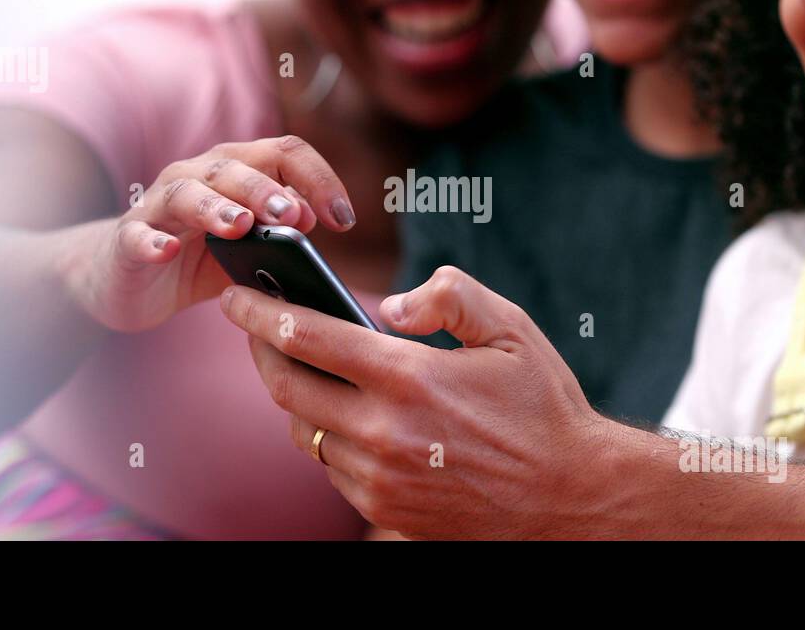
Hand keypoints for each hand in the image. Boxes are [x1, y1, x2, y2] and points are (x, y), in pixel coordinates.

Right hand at [68, 135, 355, 332]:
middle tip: (294, 218)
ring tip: (240, 227)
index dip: (319, 179)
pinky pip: (138, 235)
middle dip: (268, 191)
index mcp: (236, 173)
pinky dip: (152, 242)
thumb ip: (283, 241)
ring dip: (216, 207)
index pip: (283, 153)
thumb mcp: (250, 250)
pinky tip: (167, 253)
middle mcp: (197, 176)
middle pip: (235, 167)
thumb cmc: (198, 258)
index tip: (344, 221)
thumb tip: (323, 238)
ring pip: (186, 192)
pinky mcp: (128, 239)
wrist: (127, 279)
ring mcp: (159, 205)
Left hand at [221, 265, 616, 538]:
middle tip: (257, 326)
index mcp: (409, 378)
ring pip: (304, 430)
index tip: (234, 295)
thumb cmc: (542, 405)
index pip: (305, 337)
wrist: (570, 496)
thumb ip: (448, 295)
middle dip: (260, 350)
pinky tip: (345, 413)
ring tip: (303, 366)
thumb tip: (388, 305)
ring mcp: (378, 477)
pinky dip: (327, 435)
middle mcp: (383, 431)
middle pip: (286, 385)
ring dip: (295, 395)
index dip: (259, 312)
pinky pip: (330, 466)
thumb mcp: (511, 329)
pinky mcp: (382, 510)